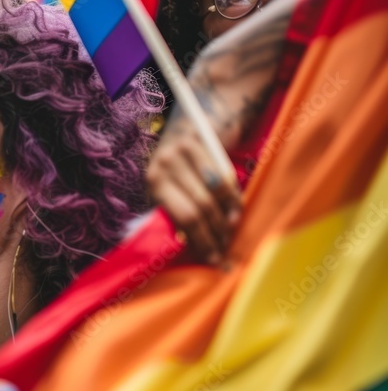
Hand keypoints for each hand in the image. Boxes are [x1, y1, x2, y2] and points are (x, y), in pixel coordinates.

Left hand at [147, 121, 241, 264]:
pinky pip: (225, 177)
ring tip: (230, 232)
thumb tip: (197, 249)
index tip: (212, 259)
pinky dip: (233, 198)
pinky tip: (235, 213)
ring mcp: (181, 153)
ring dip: (227, 218)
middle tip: (224, 251)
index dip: (201, 240)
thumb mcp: (168, 192)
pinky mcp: (200, 144)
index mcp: (154, 184)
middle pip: (200, 208)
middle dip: (215, 233)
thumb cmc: (175, 174)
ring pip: (215, 194)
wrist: (182, 131)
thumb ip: (177, 214)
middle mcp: (164, 166)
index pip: (183, 218)